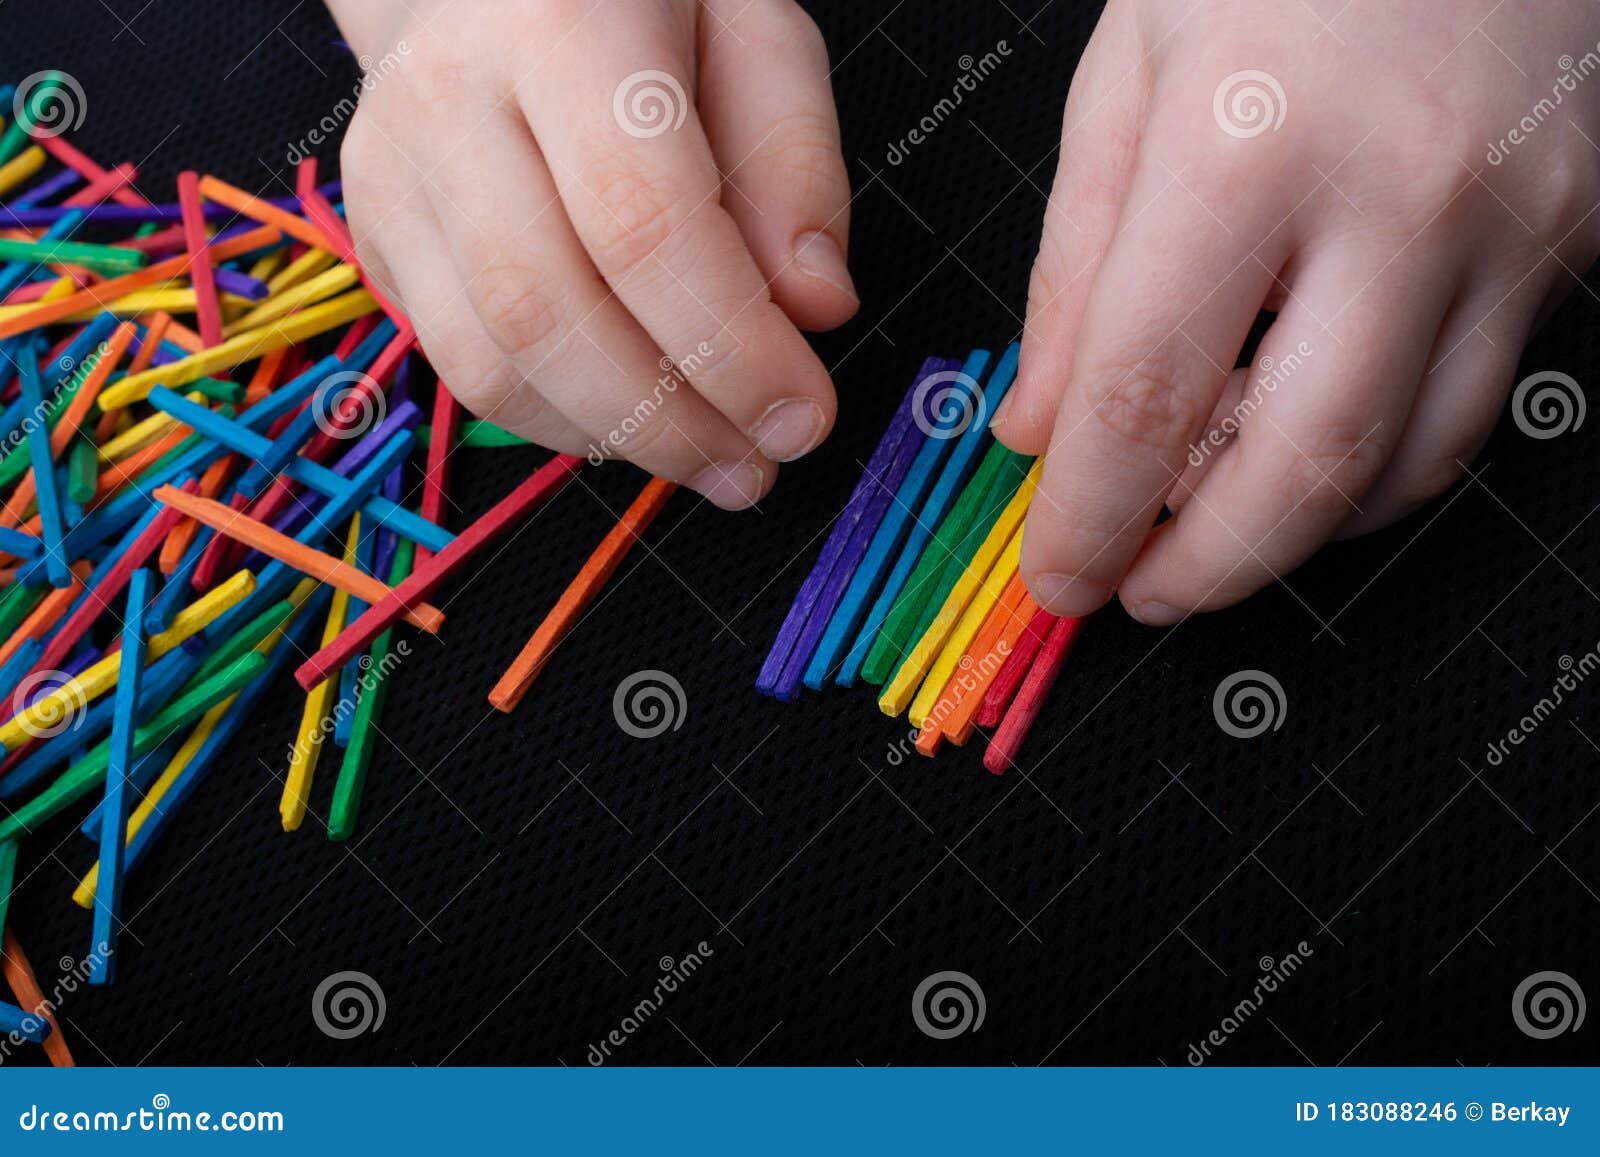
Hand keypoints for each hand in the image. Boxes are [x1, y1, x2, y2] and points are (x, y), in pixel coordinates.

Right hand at [327, 0, 856, 507]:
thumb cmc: (638, 3)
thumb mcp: (754, 33)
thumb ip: (794, 160)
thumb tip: (814, 307)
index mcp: (560, 25)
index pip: (643, 223)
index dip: (731, 345)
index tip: (803, 415)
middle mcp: (450, 99)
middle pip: (549, 309)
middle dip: (670, 420)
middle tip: (755, 465)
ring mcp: (392, 173)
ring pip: (491, 361)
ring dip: (615, 439)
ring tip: (708, 455)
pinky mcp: (373, 237)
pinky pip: (462, 371)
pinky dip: (559, 422)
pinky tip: (632, 421)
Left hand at [996, 0, 1599, 622]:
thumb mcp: (1129, 75)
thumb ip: (1075, 266)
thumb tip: (1041, 427)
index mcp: (1245, 143)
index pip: (1144, 394)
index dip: (1089, 515)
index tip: (1056, 571)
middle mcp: (1397, 196)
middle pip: (1297, 467)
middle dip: (1202, 568)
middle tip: (1137, 592)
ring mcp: (1510, 225)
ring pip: (1403, 465)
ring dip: (1292, 538)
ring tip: (1205, 543)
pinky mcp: (1573, 240)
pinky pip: (1470, 409)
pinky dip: (1375, 472)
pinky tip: (1304, 468)